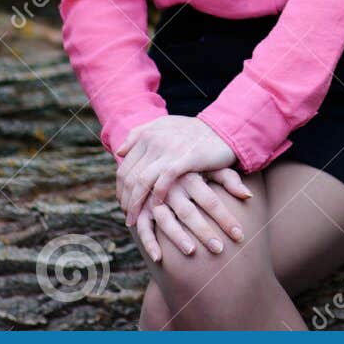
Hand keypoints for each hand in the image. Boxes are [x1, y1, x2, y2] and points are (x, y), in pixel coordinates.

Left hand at [116, 114, 237, 227]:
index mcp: (147, 134)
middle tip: (127, 215)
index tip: (124, 203)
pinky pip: (162, 182)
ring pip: (140, 181)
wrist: (224, 129)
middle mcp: (154, 140)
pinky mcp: (183, 159)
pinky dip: (155, 196)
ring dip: (135, 203)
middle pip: (129, 176)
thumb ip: (140, 134)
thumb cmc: (195, 131)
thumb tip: (119, 151)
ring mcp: (168, 150)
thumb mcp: (165, 125)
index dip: (121, 188)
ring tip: (134, 218)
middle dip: (125, 199)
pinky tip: (156, 207)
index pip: (125, 167)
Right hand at [131, 168, 252, 263]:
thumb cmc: (192, 162)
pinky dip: (148, 241)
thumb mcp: (210, 164)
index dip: (225, 218)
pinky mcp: (142, 206)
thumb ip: (230, 179)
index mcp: (190, 176)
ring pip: (165, 220)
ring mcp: (155, 197)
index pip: (211, 201)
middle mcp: (172, 187)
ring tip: (192, 252)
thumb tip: (249, 195)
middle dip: (203, 232)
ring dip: (177, 237)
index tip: (240, 235)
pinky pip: (143, 225)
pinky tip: (158, 258)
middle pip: (188, 212)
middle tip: (219, 249)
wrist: (158, 147)